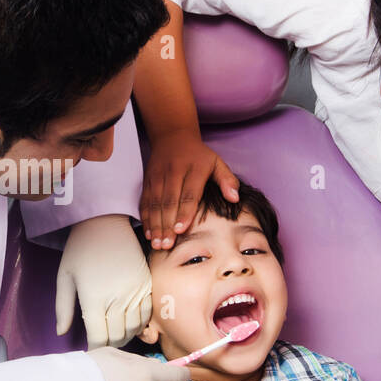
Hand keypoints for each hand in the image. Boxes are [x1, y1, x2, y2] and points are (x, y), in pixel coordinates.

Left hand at [55, 215, 152, 347]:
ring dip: (124, 336)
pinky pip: (147, 314)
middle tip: (101, 343)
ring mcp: (135, 292)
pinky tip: (128, 322)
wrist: (105, 223)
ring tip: (114, 334)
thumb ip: (63, 309)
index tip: (89, 349)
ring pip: (134, 329)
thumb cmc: (80, 250)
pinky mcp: (147, 285)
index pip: (98, 338)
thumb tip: (62, 333)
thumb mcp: (64, 278)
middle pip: (117, 337)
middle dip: (108, 345)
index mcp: (94, 298)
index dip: (94, 348)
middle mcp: (117, 298)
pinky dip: (139, 324)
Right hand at [140, 130, 239, 249]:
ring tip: (157, 243)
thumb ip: (227, 180)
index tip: (180, 229)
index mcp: (193, 169)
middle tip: (167, 243)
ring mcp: (158, 177)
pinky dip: (146, 218)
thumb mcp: (216, 162)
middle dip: (166, 224)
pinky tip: (149, 233)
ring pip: (155, 204)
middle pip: (168, 202)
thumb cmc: (197, 155)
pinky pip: (145, 201)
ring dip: (155, 225)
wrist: (172, 137)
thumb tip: (235, 198)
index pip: (188, 194)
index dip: (184, 213)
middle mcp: (173, 173)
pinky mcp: (148, 181)